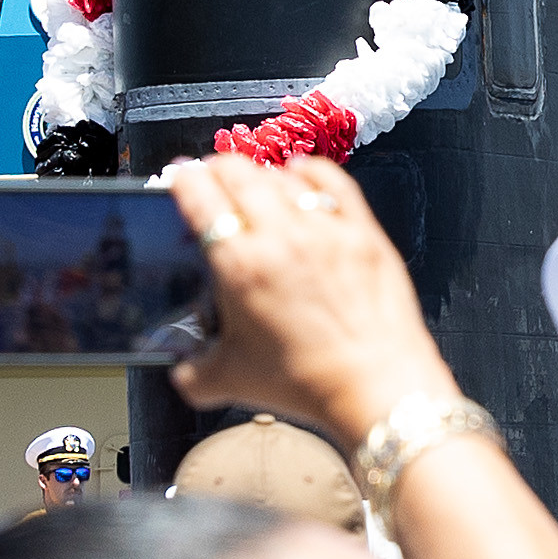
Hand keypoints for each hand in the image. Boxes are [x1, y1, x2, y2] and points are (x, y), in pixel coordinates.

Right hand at [164, 153, 450, 448]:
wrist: (376, 387)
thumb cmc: (308, 383)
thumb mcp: (231, 380)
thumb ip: (194, 371)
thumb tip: (184, 368)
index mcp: (240, 266)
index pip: (200, 195)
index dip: (184, 180)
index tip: (181, 181)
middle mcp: (281, 236)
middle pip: (238, 173)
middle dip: (217, 170)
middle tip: (211, 181)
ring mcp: (326, 229)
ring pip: (282, 176)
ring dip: (260, 175)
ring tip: (253, 187)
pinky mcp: (363, 232)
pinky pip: (332, 181)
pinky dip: (310, 172)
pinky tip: (302, 177)